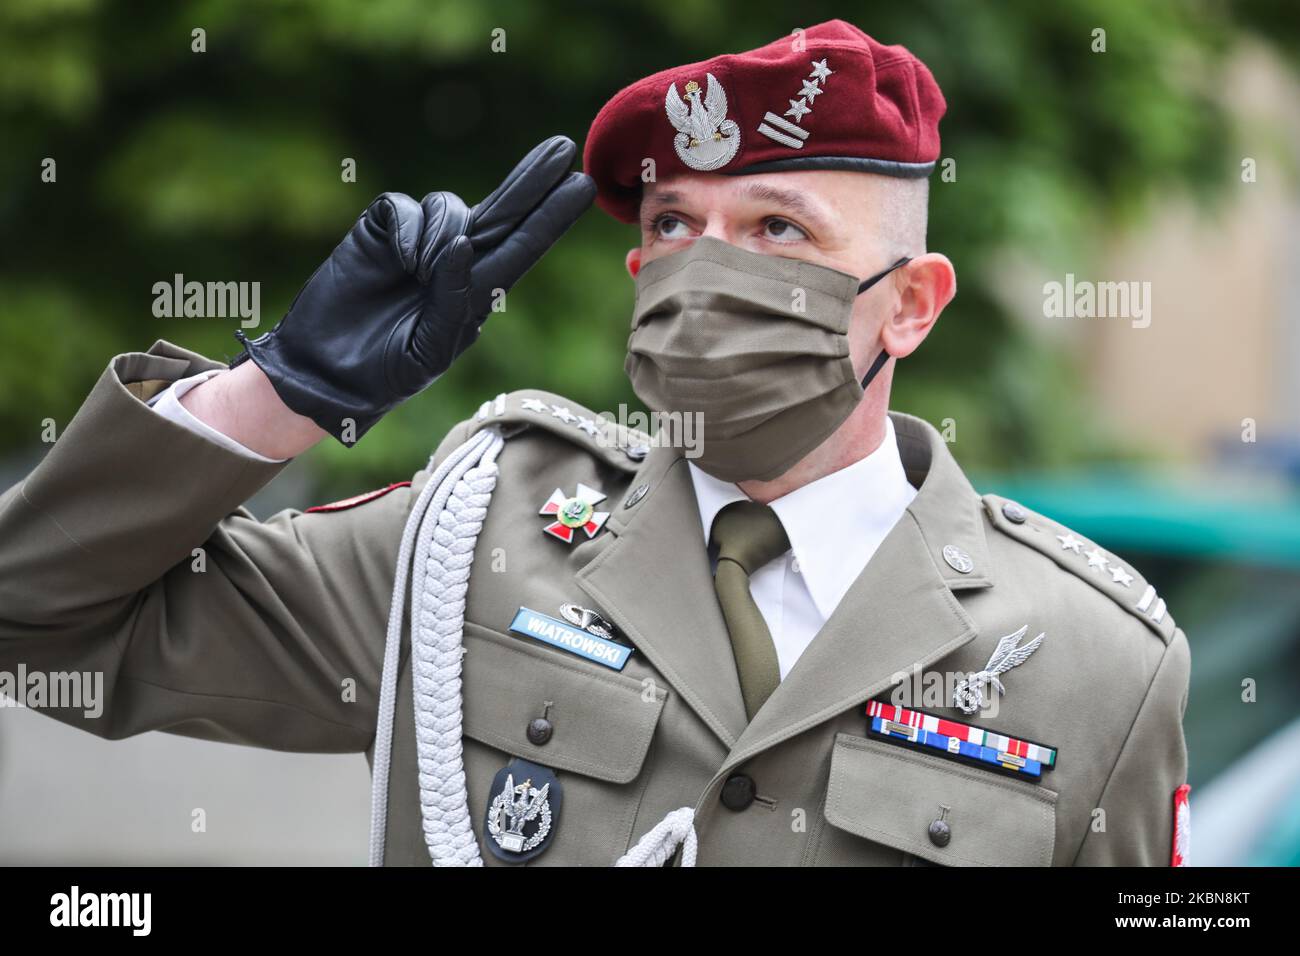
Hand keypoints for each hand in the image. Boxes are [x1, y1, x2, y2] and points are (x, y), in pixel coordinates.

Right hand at [231, 136, 595, 443]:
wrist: (327, 371)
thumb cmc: (386, 371)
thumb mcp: (432, 347)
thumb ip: (455, 298)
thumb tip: (463, 242)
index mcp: (477, 292)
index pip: (523, 247)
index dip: (551, 217)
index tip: (584, 186)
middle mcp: (455, 260)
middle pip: (503, 211)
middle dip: (532, 180)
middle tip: (564, 148)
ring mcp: (419, 242)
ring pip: (450, 208)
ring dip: (442, 233)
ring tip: (418, 272)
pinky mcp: (382, 229)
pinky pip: (405, 208)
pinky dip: (409, 231)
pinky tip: (399, 259)